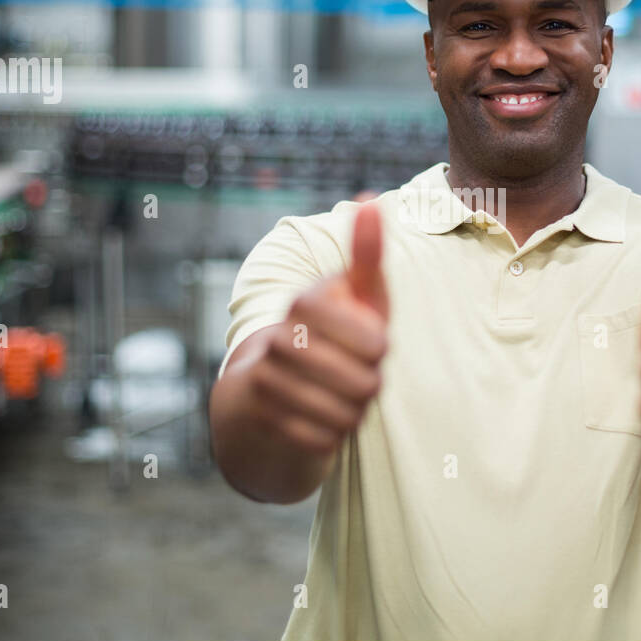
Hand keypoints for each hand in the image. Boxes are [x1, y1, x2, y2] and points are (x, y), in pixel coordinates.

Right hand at [242, 203, 389, 457]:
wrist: (260, 393)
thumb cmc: (326, 337)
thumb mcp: (352, 295)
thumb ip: (366, 253)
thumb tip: (370, 198)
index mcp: (305, 304)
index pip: (374, 341)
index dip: (380, 348)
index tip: (372, 344)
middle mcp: (278, 340)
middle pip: (363, 382)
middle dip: (369, 385)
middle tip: (358, 377)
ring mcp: (265, 382)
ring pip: (344, 414)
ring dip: (352, 412)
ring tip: (341, 398)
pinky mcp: (261, 421)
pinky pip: (321, 441)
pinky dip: (330, 436)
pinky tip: (320, 420)